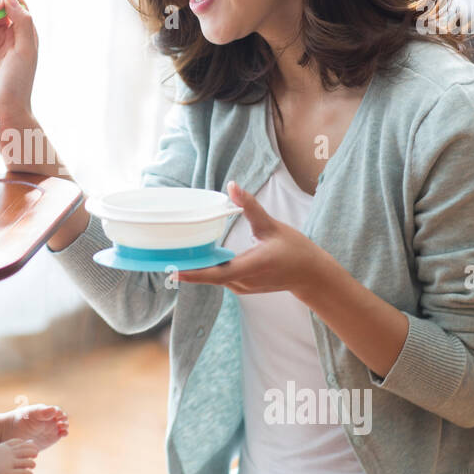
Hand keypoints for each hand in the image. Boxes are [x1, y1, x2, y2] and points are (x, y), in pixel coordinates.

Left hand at [175, 182, 329, 300]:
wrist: (311, 275)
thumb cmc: (295, 250)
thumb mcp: (272, 226)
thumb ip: (251, 207)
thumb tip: (233, 186)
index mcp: (251, 267)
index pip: (217, 274)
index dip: (194, 273)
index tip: (173, 271)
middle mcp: (243, 282)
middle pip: (209, 276)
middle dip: (187, 268)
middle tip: (162, 257)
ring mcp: (242, 287)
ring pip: (213, 278)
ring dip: (196, 268)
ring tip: (172, 256)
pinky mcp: (242, 286)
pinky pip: (220, 278)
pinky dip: (207, 269)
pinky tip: (195, 258)